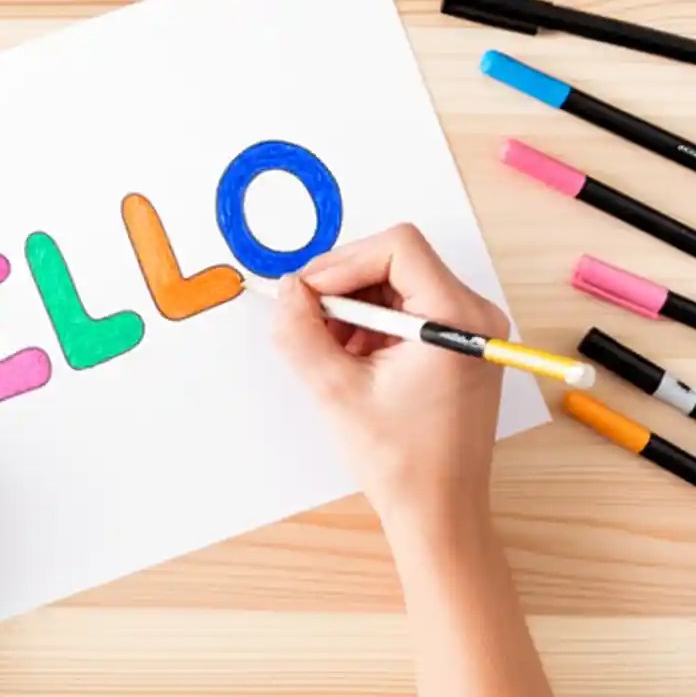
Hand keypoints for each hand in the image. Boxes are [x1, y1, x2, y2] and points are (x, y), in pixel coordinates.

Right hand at [271, 224, 508, 527]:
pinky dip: (368, 326)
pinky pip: (404, 311)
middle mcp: (472, 315)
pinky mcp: (456, 346)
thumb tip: (287, 290)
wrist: (438, 511)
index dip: (343, 262)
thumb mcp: (336, 392)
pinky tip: (348, 360)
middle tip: (305, 318)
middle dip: (343, 285)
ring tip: (327, 350)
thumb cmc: (401, 461)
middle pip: (396, 261)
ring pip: (395, 285)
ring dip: (352, 308)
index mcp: (456, 319)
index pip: (398, 248)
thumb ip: (301, 333)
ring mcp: (467, 330)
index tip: (307, 294)